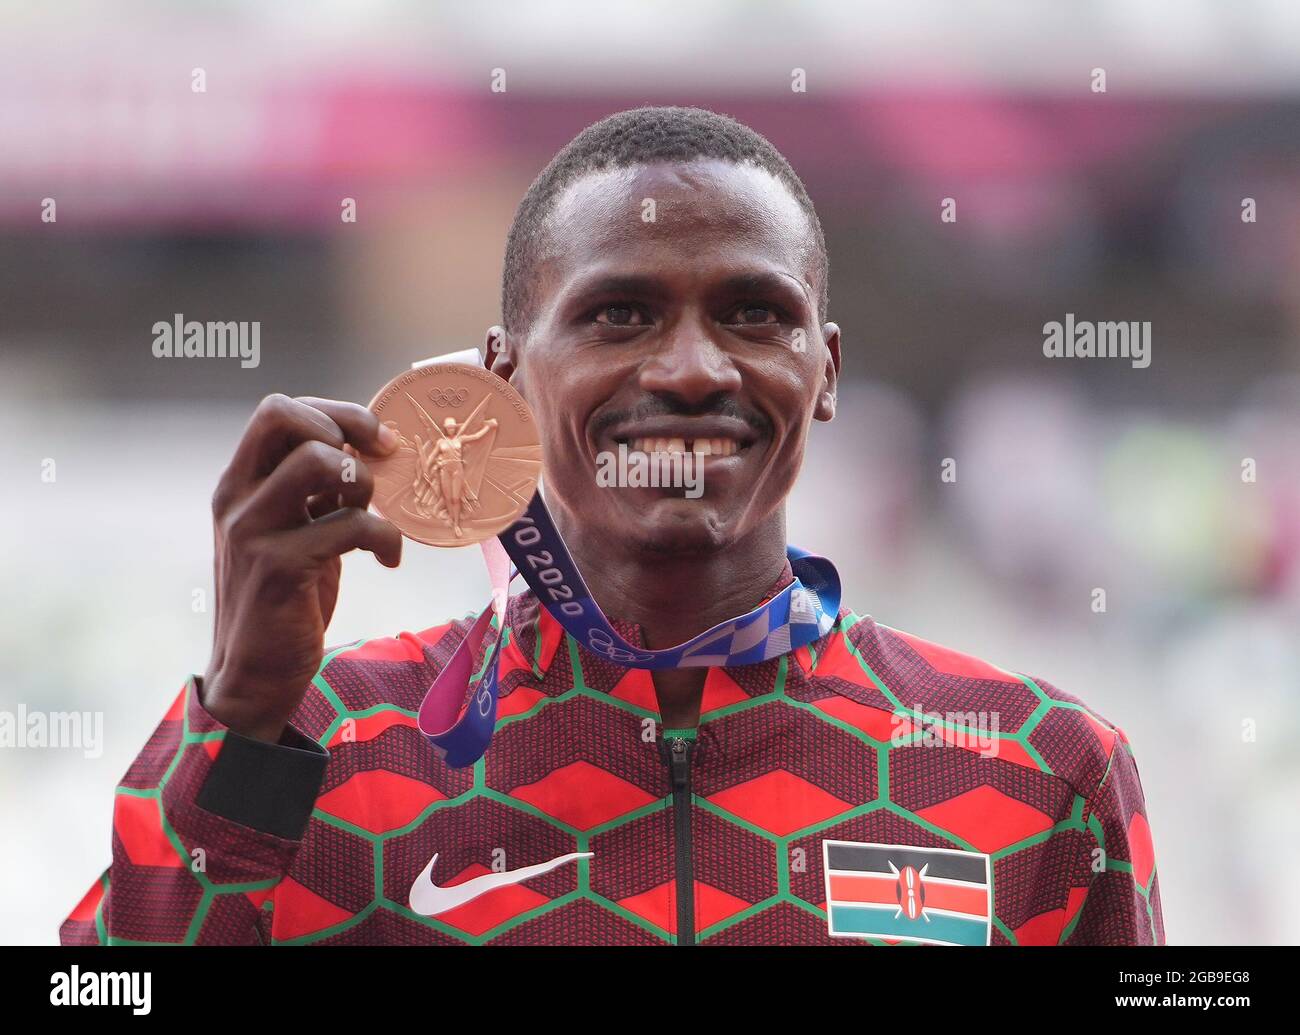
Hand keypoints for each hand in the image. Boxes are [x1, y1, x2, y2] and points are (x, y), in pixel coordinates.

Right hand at [201, 395, 402, 741]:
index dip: (334, 413)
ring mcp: (253, 530)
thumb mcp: (294, 532)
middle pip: (283, 415)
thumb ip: (314, 493)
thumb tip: (365, 452)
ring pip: (317, 462)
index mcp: (240, 484)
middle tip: (376, 465)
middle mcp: (237, 498)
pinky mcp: (279, 566)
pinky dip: (385, 538)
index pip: (277, 410)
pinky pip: (350, 524)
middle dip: (344, 428)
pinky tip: (389, 559)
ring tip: (374, 517)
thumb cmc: (284, 599)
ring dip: (364, 483)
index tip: (375, 439)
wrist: (254, 675)